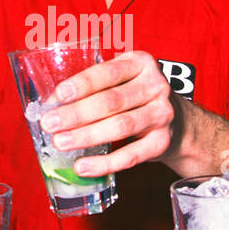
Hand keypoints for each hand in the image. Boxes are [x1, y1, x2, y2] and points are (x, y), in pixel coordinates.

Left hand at [38, 51, 178, 175]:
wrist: (178, 123)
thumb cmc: (137, 98)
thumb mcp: (122, 80)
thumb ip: (93, 87)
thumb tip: (52, 105)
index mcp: (140, 63)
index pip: (108, 72)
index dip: (82, 84)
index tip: (59, 95)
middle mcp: (155, 86)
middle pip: (112, 101)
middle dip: (77, 113)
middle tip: (49, 123)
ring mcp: (161, 114)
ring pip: (120, 126)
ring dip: (87, 136)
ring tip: (60, 142)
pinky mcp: (162, 142)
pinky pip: (131, 155)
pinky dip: (105, 163)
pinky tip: (83, 166)